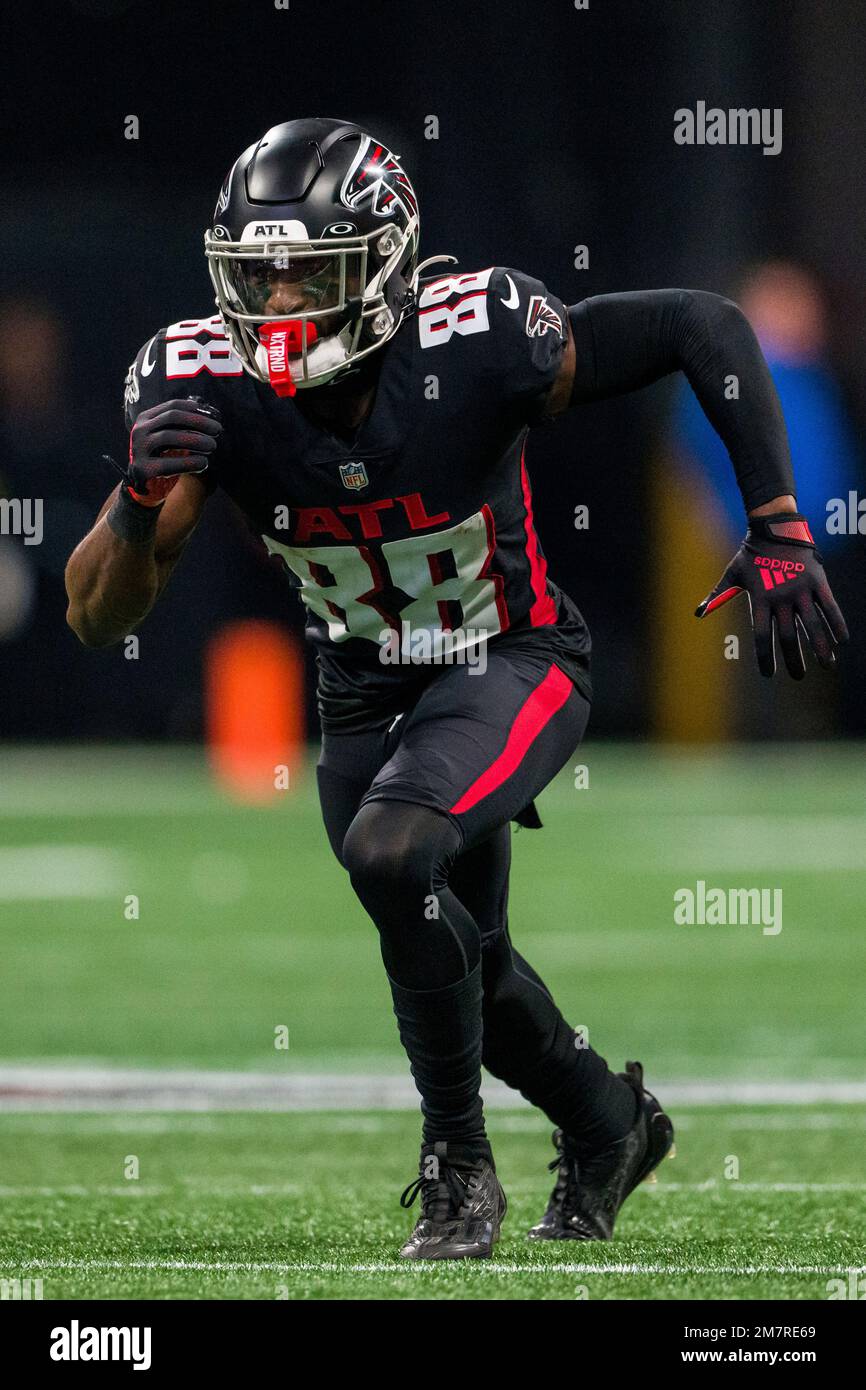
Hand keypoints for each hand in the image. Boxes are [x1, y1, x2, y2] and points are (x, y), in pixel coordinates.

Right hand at [126, 397, 222, 504]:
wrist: (146, 485)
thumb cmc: (162, 458)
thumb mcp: (170, 439)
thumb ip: (184, 428)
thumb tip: (212, 418)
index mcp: (146, 419)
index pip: (172, 406)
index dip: (194, 409)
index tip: (213, 415)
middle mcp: (139, 431)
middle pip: (171, 417)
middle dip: (198, 421)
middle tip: (217, 429)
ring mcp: (138, 449)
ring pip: (168, 437)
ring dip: (195, 440)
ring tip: (212, 446)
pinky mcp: (142, 469)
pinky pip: (167, 464)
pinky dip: (188, 463)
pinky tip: (203, 463)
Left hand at [695, 513, 847, 678]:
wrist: (774, 525)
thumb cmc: (751, 553)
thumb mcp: (732, 574)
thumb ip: (718, 595)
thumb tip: (698, 613)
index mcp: (759, 599)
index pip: (762, 636)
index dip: (764, 657)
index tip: (767, 675)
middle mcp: (780, 597)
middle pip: (788, 636)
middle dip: (794, 660)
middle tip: (798, 677)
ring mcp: (800, 588)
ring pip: (812, 625)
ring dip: (821, 648)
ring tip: (827, 665)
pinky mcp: (817, 580)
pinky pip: (830, 606)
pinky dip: (837, 624)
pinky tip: (842, 641)